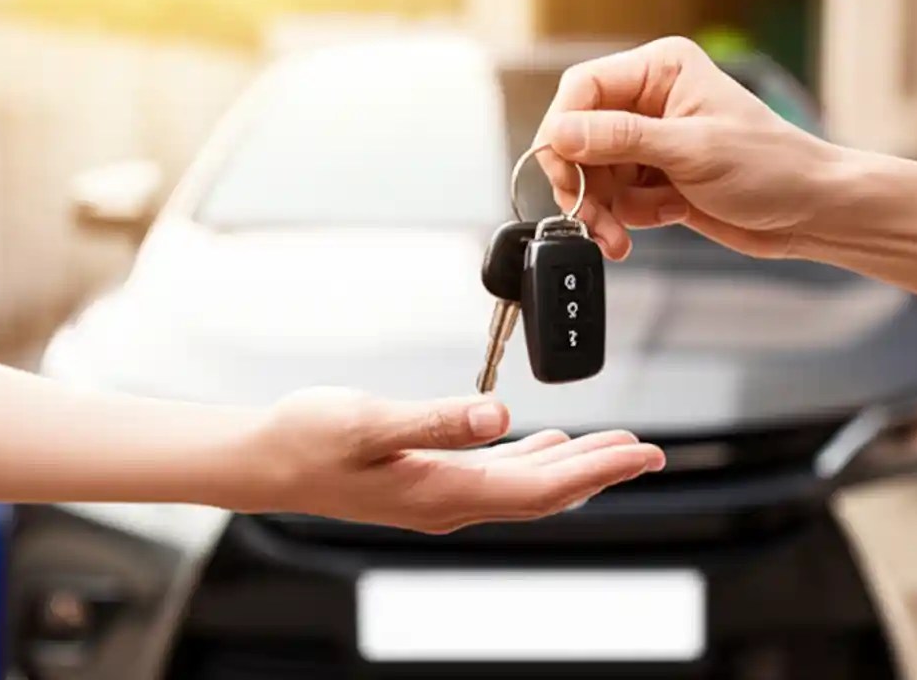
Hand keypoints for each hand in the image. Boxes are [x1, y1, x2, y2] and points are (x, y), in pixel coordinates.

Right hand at [235, 388, 664, 533]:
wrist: (266, 462)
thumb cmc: (309, 440)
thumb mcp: (371, 421)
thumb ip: (437, 419)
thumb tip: (500, 416)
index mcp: (445, 491)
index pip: (542, 487)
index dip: (597, 471)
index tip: (642, 453)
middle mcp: (452, 501)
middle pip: (546, 490)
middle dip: (601, 470)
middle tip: (650, 452)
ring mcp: (442, 493)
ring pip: (527, 483)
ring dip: (574, 465)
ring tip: (614, 447)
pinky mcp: (430, 479)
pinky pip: (500, 475)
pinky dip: (534, 459)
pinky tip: (545, 443)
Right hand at [533, 36, 847, 259]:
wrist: (809, 212)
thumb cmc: (772, 167)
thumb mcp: (693, 150)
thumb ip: (622, 140)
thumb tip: (561, 132)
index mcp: (662, 71)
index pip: (584, 88)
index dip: (565, 130)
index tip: (564, 169)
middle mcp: (650, 101)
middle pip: (578, 137)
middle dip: (584, 182)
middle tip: (593, 216)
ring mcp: (650, 142)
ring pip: (591, 174)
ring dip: (605, 209)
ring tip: (628, 230)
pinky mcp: (654, 178)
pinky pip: (613, 199)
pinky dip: (627, 218)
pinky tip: (665, 217)